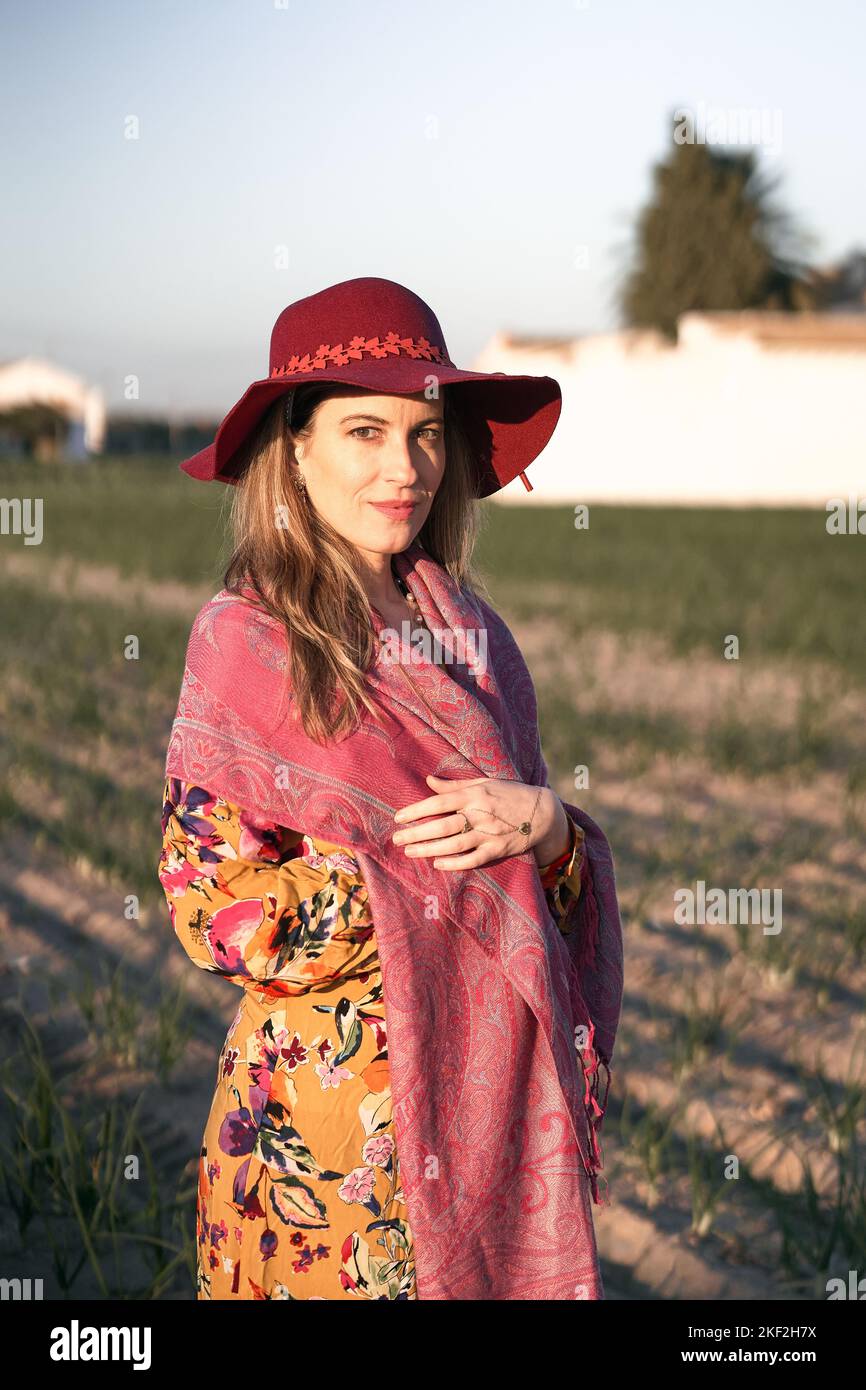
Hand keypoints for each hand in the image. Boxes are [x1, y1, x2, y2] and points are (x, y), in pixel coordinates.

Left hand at [391, 773, 566, 870]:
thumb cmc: (509, 794)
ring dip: (429, 849)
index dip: (417, 811)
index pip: (439, 802)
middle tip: (397, 840)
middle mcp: (480, 814)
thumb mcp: (483, 783)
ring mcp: (489, 833)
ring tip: (410, 852)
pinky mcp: (498, 849)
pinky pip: (473, 859)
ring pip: (454, 844)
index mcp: (474, 795)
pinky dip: (455, 863)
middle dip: (417, 833)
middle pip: (442, 826)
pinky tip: (438, 864)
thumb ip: (455, 786)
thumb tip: (428, 780)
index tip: (399, 818)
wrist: (543, 812)